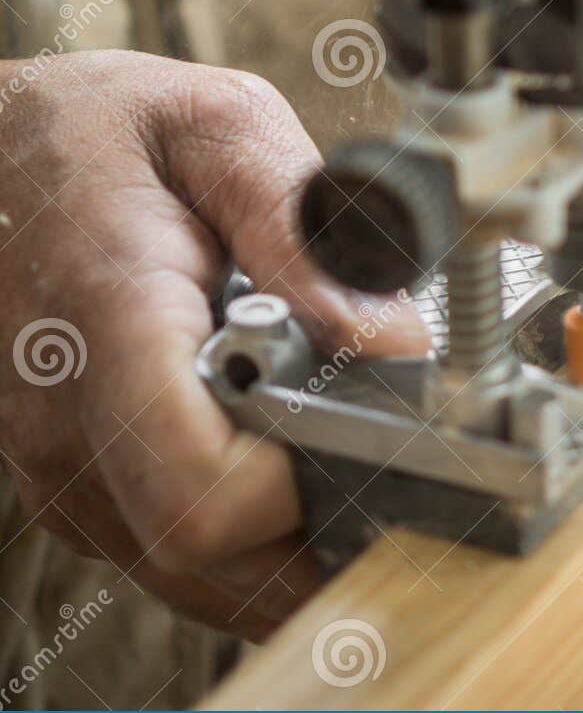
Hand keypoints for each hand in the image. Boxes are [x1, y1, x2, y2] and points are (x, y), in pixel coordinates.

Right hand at [0, 51, 429, 637]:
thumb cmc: (103, 131)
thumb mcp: (221, 128)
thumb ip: (305, 230)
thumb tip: (392, 337)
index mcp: (110, 326)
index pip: (204, 498)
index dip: (306, 489)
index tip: (366, 428)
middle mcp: (68, 425)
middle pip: (215, 567)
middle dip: (321, 530)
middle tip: (383, 450)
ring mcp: (60, 469)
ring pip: (199, 584)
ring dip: (291, 542)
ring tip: (334, 443)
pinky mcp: (73, 486)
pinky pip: (175, 560)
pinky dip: (250, 537)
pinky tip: (283, 454)